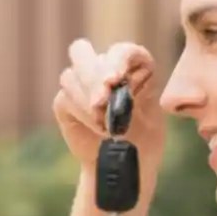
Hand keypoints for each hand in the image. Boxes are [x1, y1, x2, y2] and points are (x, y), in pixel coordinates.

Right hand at [53, 39, 165, 185]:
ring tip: (106, 126)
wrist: (126, 165)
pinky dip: (81, 113)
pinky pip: (64, 98)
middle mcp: (103, 68)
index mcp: (132, 65)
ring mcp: (81, 83)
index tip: (115, 81)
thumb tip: (111, 86)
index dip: (115, 60)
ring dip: (87, 102)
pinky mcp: (65, 101)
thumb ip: (137, 97)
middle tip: (101, 101)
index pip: (121, 50)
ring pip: (70, 76)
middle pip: (81, 51)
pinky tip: (97, 128)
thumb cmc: (145, 139)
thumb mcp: (152, 118)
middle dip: (90, 75)